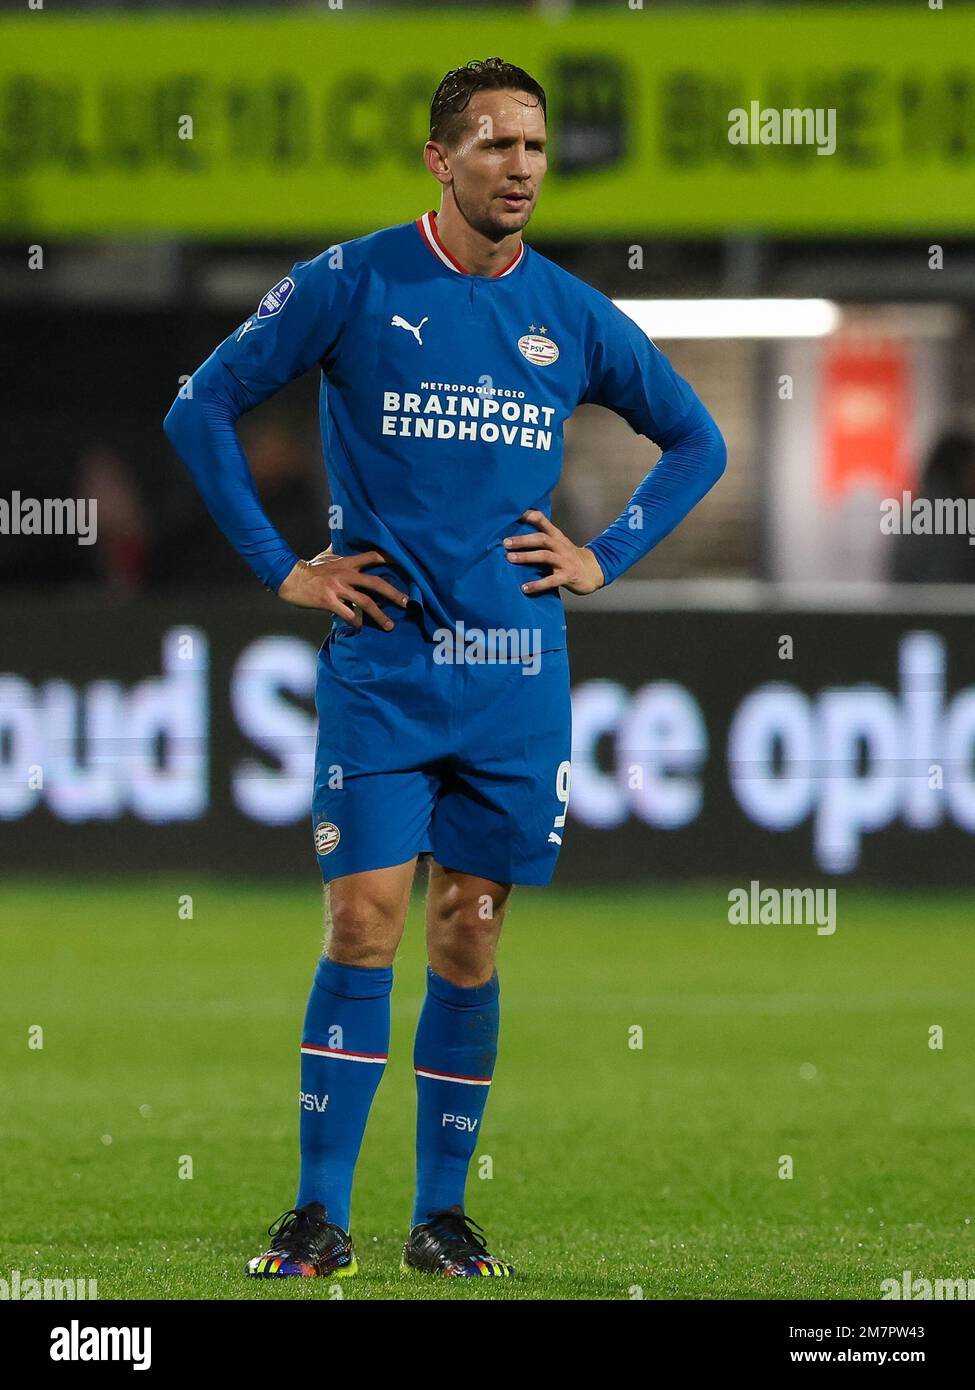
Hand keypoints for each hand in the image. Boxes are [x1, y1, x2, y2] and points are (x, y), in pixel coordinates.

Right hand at [278, 547, 408, 629]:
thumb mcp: (327, 556)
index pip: (373, 556)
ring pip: (365, 602)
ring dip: (379, 615)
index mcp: (347, 563)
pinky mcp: (329, 601)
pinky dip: (355, 622)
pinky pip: (347, 613)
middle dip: (393, 593)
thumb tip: (345, 541)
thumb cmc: (310, 568)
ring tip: (390, 625)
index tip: (405, 564)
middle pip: (375, 583)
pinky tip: (360, 628)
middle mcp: (346, 574)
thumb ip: (340, 552)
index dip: (389, 558)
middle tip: (406, 602)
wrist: (290, 578)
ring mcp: (338, 588)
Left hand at [503, 510, 604, 595]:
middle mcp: (561, 546)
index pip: (543, 521)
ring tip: (510, 559)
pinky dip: (538, 584)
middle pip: (542, 539)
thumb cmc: (569, 558)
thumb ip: (542, 539)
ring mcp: (565, 561)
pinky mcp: (568, 576)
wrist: (594, 572)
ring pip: (545, 556)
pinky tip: (525, 588)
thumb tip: (515, 536)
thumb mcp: (559, 544)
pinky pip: (551, 580)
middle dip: (523, 540)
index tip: (513, 513)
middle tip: (505, 542)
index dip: (529, 516)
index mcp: (558, 537)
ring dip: (526, 557)